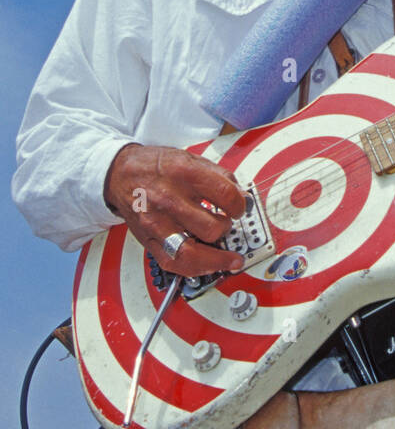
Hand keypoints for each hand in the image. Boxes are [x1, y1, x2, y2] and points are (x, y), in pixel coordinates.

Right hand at [104, 143, 247, 277]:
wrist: (119, 174)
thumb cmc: (155, 166)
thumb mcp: (190, 158)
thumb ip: (219, 176)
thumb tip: (241, 197)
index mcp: (184, 174)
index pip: (225, 194)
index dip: (240, 205)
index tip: (240, 208)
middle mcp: (169, 199)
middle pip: (212, 228)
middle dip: (227, 229)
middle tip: (227, 225)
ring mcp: (157, 223)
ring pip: (194, 254)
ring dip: (217, 258)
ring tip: (229, 257)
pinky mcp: (149, 240)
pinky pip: (174, 264)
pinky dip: (196, 269)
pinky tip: (209, 266)